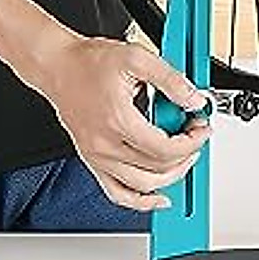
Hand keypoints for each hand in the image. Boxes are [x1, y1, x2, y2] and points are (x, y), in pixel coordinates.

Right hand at [39, 34, 212, 211]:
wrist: (57, 66)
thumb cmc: (88, 61)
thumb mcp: (136, 58)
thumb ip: (170, 79)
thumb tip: (194, 99)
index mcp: (119, 120)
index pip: (166, 148)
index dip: (192, 142)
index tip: (201, 128)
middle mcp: (106, 144)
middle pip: (157, 169)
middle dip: (186, 156)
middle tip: (195, 137)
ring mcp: (97, 156)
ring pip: (141, 186)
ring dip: (170, 178)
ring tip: (183, 160)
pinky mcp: (92, 159)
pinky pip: (117, 193)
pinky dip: (140, 201)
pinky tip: (157, 197)